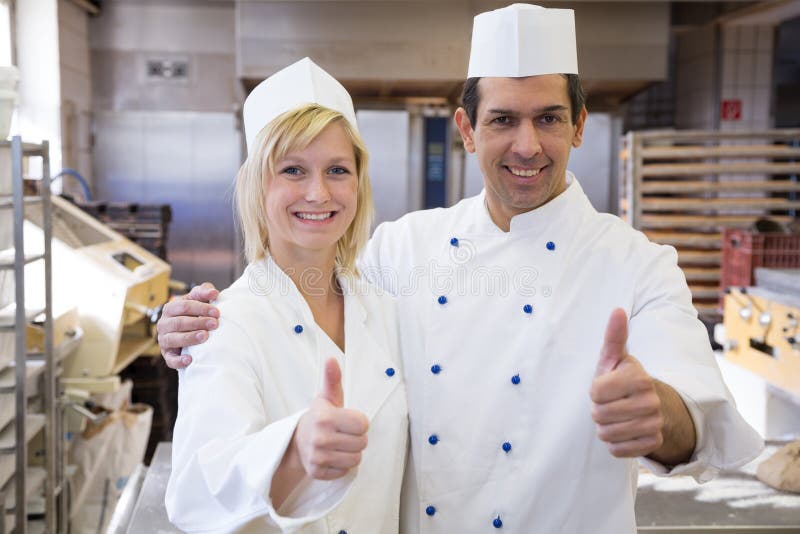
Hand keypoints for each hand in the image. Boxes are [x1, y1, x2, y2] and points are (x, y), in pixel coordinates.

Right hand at [157, 282, 219, 368]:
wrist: (191, 331)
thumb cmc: (196, 312)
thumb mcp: (199, 299)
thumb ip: (204, 292)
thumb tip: (214, 292)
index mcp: (171, 308)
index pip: (184, 306)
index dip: (200, 308)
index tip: (217, 312)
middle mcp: (164, 324)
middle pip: (179, 322)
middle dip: (198, 322)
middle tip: (215, 324)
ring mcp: (164, 340)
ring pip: (174, 339)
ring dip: (190, 338)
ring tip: (205, 336)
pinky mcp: (168, 355)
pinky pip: (170, 359)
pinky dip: (179, 360)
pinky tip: (190, 359)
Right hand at [292, 358, 368, 479]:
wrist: (296, 441)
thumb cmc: (319, 417)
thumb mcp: (327, 397)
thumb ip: (333, 379)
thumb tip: (331, 358)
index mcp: (325, 417)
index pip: (363, 424)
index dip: (359, 422)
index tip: (348, 421)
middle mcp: (320, 437)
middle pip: (362, 443)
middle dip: (357, 438)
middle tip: (344, 433)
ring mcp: (318, 457)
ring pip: (356, 459)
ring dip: (351, 452)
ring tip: (340, 445)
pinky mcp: (317, 472)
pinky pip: (345, 471)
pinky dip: (342, 465)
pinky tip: (332, 456)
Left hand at [590, 308, 663, 457]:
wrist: (648, 405)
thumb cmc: (622, 378)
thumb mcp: (615, 358)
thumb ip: (614, 336)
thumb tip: (617, 310)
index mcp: (639, 377)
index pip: (596, 392)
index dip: (595, 390)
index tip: (606, 386)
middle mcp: (650, 401)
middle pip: (599, 414)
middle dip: (598, 410)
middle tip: (610, 403)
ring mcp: (654, 424)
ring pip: (606, 433)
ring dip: (604, 427)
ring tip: (615, 416)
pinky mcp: (652, 443)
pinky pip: (617, 450)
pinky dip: (614, 443)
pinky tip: (623, 431)